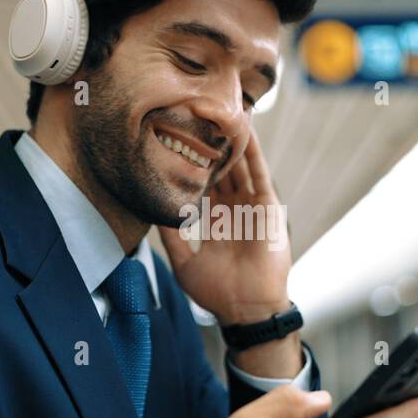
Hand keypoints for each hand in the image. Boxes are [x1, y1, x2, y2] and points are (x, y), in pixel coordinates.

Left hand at [158, 128, 290, 325]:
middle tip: (193, 110)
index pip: (199, 181)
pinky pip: (259, 172)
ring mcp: (250, 204)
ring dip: (230, 138)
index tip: (172, 135)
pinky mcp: (267, 205)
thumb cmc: (216, 291)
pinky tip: (245, 128)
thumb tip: (150, 213)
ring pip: (238, 163)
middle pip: (219, 166)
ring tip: (218, 109)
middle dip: (208, 141)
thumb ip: (171, 235)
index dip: (188, 160)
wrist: (247, 308)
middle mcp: (231, 207)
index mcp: (213, 218)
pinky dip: (252, 150)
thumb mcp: (184, 260)